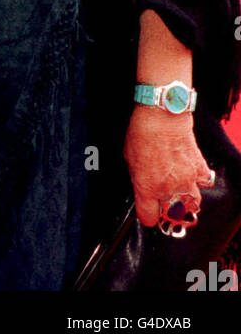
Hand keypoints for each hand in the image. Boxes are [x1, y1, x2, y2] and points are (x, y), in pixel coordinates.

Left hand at [123, 105, 212, 226]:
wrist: (163, 115)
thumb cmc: (142, 131)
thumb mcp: (129, 157)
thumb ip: (137, 176)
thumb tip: (141, 182)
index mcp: (147, 188)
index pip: (148, 218)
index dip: (146, 214)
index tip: (146, 209)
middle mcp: (168, 189)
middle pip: (172, 215)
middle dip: (167, 209)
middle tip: (162, 198)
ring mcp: (187, 181)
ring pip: (193, 205)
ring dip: (186, 201)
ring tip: (178, 190)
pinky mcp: (199, 169)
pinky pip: (204, 183)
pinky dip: (199, 181)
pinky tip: (190, 173)